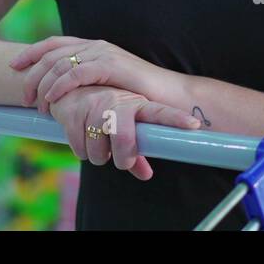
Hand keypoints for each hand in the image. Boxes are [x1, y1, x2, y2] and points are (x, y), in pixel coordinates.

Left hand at [10, 37, 184, 113]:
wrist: (170, 98)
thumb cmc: (139, 97)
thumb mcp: (107, 87)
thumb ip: (88, 86)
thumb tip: (65, 98)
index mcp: (93, 48)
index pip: (54, 44)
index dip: (31, 53)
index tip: (14, 66)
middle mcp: (96, 46)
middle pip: (52, 54)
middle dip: (32, 75)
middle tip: (25, 98)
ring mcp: (104, 54)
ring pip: (61, 64)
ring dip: (44, 85)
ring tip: (38, 105)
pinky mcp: (111, 66)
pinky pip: (77, 72)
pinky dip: (60, 85)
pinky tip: (52, 98)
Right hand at [46, 85, 200, 180]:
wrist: (70, 88)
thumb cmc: (104, 112)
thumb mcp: (123, 127)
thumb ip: (135, 152)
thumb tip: (146, 175)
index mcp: (137, 105)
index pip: (161, 113)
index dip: (176, 119)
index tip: (194, 124)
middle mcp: (117, 101)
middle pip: (124, 138)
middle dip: (122, 157)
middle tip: (121, 160)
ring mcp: (95, 103)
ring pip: (99, 148)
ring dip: (98, 156)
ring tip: (98, 147)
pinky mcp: (73, 110)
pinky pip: (80, 146)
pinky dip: (81, 151)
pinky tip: (82, 141)